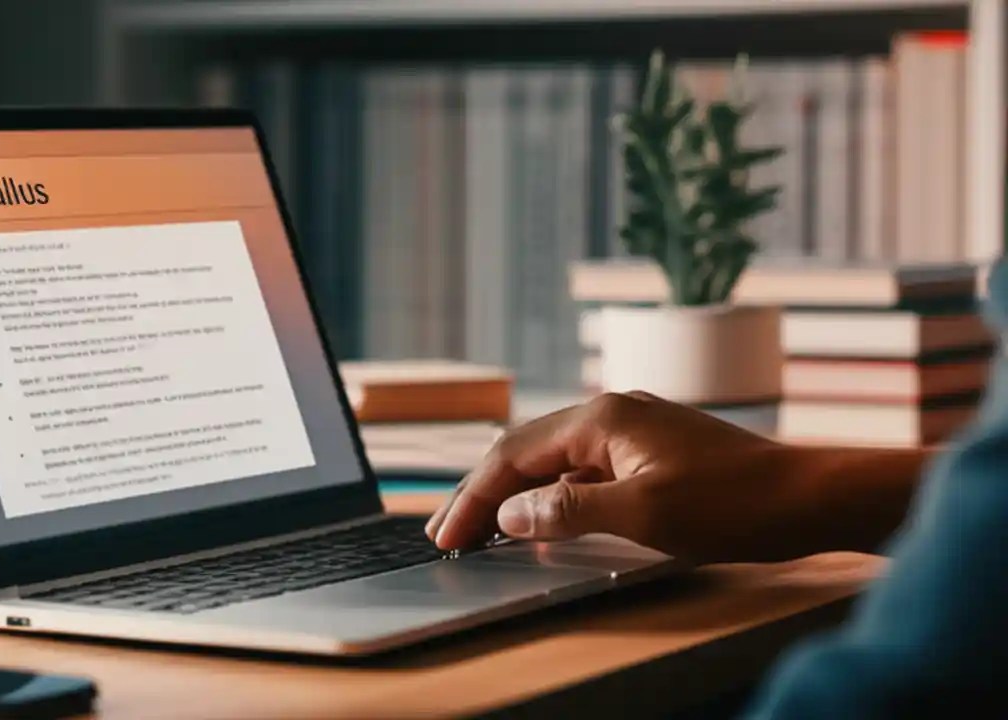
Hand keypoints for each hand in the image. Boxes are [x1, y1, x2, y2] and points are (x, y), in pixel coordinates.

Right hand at [425, 392, 924, 563]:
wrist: (812, 495)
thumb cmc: (734, 503)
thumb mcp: (642, 513)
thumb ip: (568, 510)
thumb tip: (510, 514)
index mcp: (600, 418)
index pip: (513, 455)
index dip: (473, 498)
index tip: (445, 535)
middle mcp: (610, 413)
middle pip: (524, 450)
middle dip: (480, 492)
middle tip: (445, 533)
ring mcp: (632, 429)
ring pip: (552, 459)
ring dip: (512, 493)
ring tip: (478, 528)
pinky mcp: (651, 450)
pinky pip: (582, 468)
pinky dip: (550, 494)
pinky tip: (541, 520)